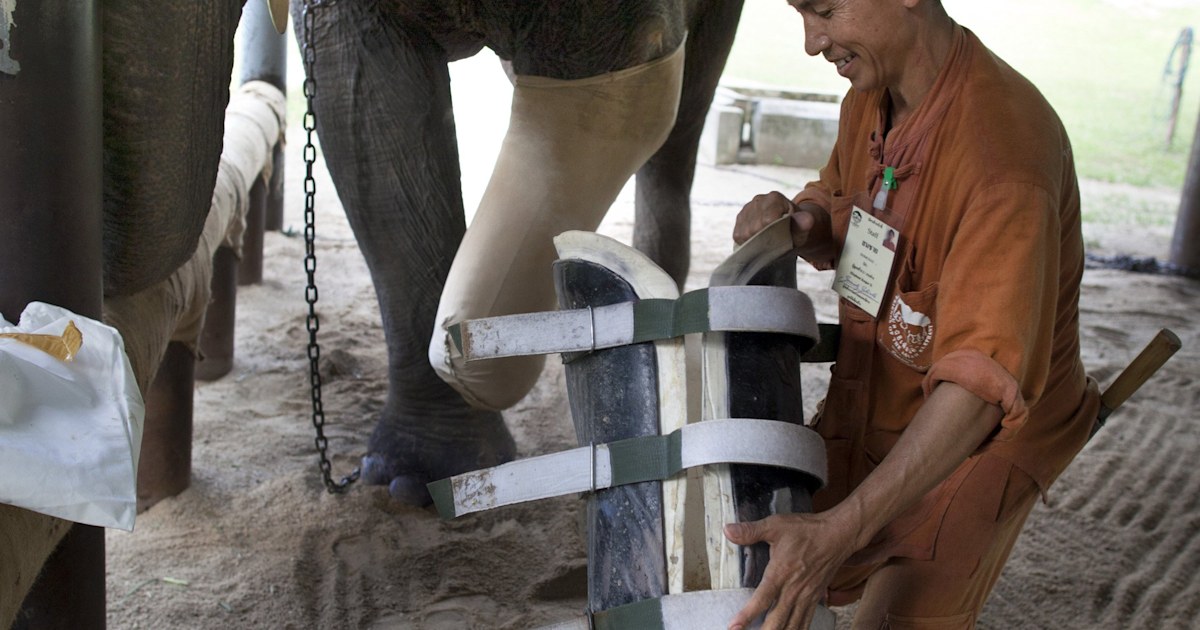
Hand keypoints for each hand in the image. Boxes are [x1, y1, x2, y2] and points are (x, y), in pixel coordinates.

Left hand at [723, 511, 859, 629]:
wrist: (837, 535)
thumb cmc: (807, 530)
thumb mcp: (776, 525)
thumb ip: (751, 531)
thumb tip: (728, 531)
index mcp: (781, 572)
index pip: (762, 599)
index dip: (747, 615)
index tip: (734, 627)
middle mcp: (794, 590)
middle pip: (777, 620)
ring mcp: (806, 597)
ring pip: (791, 625)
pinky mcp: (815, 599)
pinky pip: (805, 622)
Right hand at [733, 192, 798, 244]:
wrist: (790, 225)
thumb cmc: (796, 227)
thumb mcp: (803, 228)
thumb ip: (804, 224)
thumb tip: (808, 220)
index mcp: (775, 198)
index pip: (766, 220)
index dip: (772, 234)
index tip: (780, 238)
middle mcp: (758, 199)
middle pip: (754, 228)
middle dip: (764, 239)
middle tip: (775, 241)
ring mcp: (747, 208)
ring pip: (744, 233)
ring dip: (755, 241)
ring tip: (767, 240)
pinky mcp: (739, 218)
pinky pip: (738, 235)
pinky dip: (747, 241)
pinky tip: (758, 240)